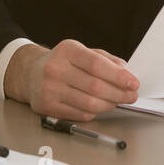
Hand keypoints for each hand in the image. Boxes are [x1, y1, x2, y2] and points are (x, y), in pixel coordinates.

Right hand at [7, 40, 138, 121]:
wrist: (30, 73)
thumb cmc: (62, 62)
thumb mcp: (82, 52)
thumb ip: (105, 59)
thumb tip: (125, 71)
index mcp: (67, 50)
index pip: (97, 64)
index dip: (118, 76)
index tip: (133, 83)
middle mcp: (56, 69)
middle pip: (95, 86)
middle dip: (119, 93)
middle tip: (131, 96)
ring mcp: (50, 89)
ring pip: (89, 104)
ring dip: (109, 105)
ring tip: (117, 102)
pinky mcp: (47, 107)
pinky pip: (79, 114)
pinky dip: (95, 112)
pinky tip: (100, 106)